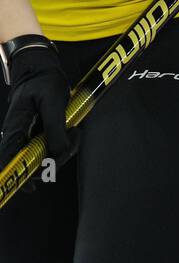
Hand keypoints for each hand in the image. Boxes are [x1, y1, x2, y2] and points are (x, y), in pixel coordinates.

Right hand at [0, 38, 71, 170]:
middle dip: (55, 161)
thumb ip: (54, 129)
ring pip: (45, 156)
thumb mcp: (53, 103)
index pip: (9, 154)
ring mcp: (28, 133)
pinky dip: (64, 145)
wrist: (40, 66)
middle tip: (72, 142)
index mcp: (16, 125)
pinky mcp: (38, 132)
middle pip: (33, 162)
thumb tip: (56, 153)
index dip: (17, 174)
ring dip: (64, 151)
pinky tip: (72, 134)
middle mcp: (19, 132)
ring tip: (75, 132)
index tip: (29, 187)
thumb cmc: (44, 80)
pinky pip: (51, 147)